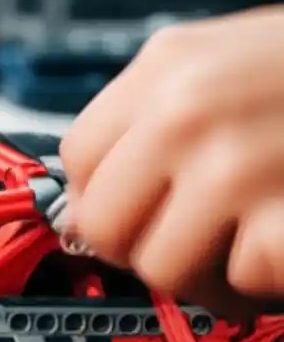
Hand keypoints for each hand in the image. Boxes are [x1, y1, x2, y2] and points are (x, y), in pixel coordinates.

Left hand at [62, 7, 283, 315]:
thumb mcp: (230, 60)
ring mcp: (237, 168)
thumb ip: (157, 115)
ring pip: (161, 267)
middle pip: (102, 223)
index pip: (77, 159)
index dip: (104, 196)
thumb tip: (87, 197)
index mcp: (169, 66)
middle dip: (141, 246)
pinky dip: (268, 279)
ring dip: (205, 276)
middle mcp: (189, 113)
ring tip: (247, 251)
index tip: (134, 211)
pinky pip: (241, 282)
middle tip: (189, 243)